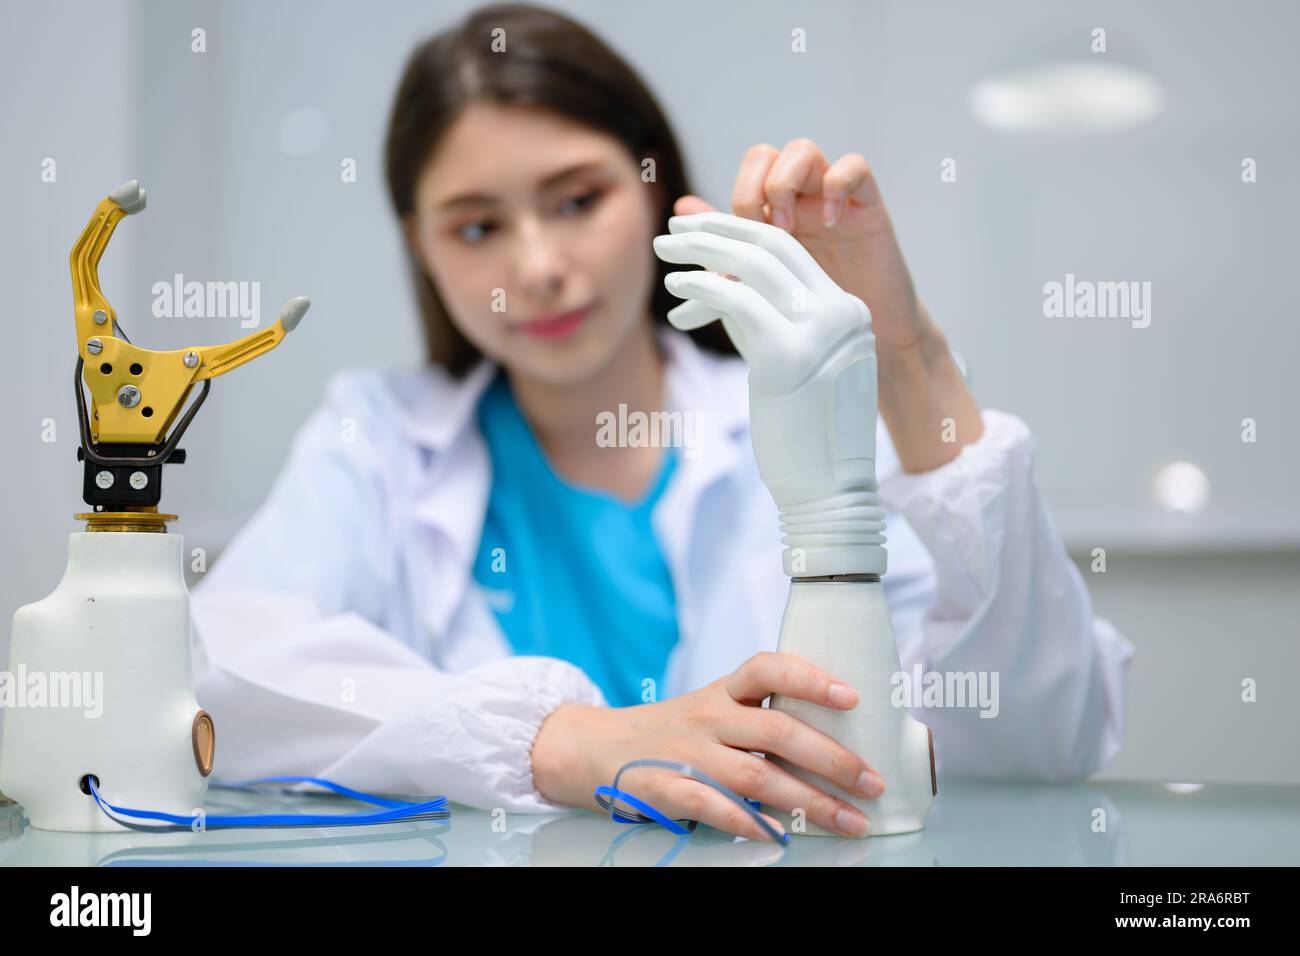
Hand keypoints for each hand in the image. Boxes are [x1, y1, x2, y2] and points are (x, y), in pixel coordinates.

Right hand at [531, 652, 886, 839]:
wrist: (596, 747)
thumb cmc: (671, 732)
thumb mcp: (711, 708)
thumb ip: (758, 715)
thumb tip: (835, 735)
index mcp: (723, 690)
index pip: (769, 668)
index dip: (812, 678)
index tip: (853, 697)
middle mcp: (708, 716)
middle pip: (777, 730)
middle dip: (832, 758)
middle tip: (871, 781)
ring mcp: (687, 753)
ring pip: (756, 775)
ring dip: (810, 802)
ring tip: (849, 819)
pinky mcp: (667, 789)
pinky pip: (714, 807)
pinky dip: (749, 823)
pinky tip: (780, 836)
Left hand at [653, 211, 885, 576]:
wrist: (829, 495)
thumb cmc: (805, 438)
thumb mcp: (786, 363)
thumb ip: (757, 318)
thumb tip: (714, 280)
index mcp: (849, 312)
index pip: (790, 252)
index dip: (739, 231)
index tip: (699, 228)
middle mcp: (841, 314)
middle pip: (772, 247)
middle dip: (717, 230)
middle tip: (674, 226)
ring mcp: (818, 332)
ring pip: (752, 265)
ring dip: (700, 249)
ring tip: (664, 248)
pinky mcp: (788, 355)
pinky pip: (735, 301)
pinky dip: (700, 288)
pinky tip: (674, 287)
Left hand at [673, 140, 929, 357]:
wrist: (866, 348)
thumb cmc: (806, 323)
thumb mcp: (755, 292)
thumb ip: (722, 254)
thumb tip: (679, 213)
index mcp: (769, 219)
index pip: (735, 186)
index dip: (719, 207)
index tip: (704, 243)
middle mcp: (798, 202)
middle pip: (763, 157)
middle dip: (748, 191)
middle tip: (750, 232)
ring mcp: (833, 202)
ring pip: (802, 151)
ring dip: (783, 184)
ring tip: (784, 227)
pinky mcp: (869, 209)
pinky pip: (855, 167)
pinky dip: (837, 184)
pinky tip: (826, 222)